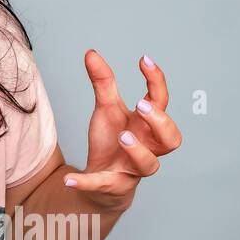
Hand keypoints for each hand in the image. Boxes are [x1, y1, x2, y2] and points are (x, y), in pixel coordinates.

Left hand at [64, 50, 182, 210]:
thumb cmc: (112, 139)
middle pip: (171, 138)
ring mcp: (132, 168)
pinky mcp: (114, 186)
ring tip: (122, 136)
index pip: (161, 102)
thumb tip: (91, 52)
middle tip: (140, 105)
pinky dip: (86, 183)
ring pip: (149, 165)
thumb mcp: (106, 109)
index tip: (144, 60)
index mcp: (146, 125)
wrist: (101, 179)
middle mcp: (147, 147)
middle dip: (160, 121)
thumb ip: (103, 82)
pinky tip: (69, 179)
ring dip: (137, 150)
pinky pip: (103, 186)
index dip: (157, 81)